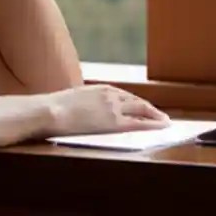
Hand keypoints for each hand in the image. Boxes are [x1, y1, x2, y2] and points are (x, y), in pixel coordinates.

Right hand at [41, 85, 170, 136]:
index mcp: (100, 88)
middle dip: (150, 109)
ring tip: (164, 121)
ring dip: (155, 116)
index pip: (125, 95)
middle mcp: (111, 95)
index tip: (142, 107)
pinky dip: (153, 123)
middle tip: (160, 115)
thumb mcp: (74, 99)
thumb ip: (85, 103)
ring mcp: (114, 107)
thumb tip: (85, 110)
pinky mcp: (114, 122)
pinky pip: (139, 122)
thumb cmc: (55, 108)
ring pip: (142, 109)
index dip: (136, 103)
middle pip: (137, 101)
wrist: (51, 111)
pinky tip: (162, 126)